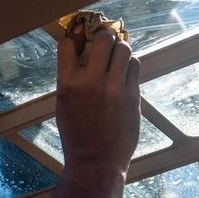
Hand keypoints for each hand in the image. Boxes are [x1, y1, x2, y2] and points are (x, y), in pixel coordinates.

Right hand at [55, 22, 140, 179]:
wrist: (96, 162)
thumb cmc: (77, 135)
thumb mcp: (63, 106)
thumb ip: (70, 79)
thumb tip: (81, 52)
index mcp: (67, 85)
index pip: (68, 45)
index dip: (74, 37)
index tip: (79, 37)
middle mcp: (90, 83)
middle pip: (103, 39)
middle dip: (104, 35)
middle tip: (104, 39)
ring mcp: (114, 89)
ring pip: (123, 48)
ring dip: (120, 47)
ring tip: (117, 53)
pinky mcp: (132, 96)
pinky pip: (135, 66)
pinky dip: (130, 63)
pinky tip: (125, 69)